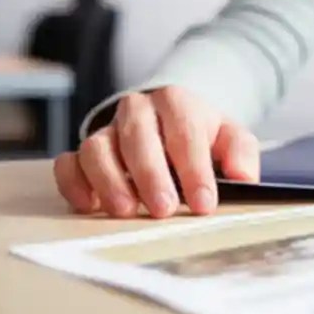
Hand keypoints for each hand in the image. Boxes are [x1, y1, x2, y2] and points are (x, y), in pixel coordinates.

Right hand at [53, 87, 259, 218]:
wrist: (169, 118)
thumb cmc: (201, 134)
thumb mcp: (229, 136)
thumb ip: (240, 152)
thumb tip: (245, 177)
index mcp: (176, 103)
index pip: (185, 134)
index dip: (194, 170)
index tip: (204, 203)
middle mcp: (137, 110)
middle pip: (138, 138)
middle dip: (151, 176)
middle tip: (164, 210)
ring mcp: (107, 130)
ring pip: (96, 148)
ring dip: (109, 180)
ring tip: (126, 211)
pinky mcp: (83, 150)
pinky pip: (68, 162)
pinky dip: (74, 183)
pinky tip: (89, 206)